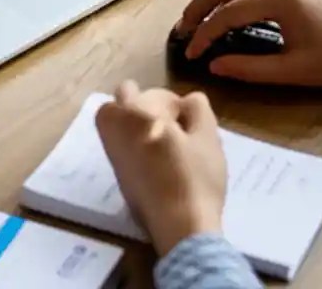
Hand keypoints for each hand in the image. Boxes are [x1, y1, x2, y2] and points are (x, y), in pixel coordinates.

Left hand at [95, 81, 227, 255]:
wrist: (179, 227)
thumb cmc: (195, 177)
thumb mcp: (208, 138)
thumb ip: (198, 110)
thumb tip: (188, 100)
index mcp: (136, 113)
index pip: (158, 94)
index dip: (178, 105)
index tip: (191, 123)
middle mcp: (117, 129)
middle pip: (123, 99)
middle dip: (146, 104)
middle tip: (173, 125)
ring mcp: (114, 155)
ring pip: (117, 122)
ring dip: (138, 124)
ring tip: (167, 143)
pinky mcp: (117, 176)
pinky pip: (121, 147)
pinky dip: (136, 146)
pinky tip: (160, 163)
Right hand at [178, 0, 321, 86]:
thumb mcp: (294, 71)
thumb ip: (249, 68)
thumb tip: (214, 66)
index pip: (228, 13)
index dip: (205, 35)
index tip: (191, 55)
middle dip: (198, 7)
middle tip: (181, 31)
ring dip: (213, 0)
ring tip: (196, 24)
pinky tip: (224, 17)